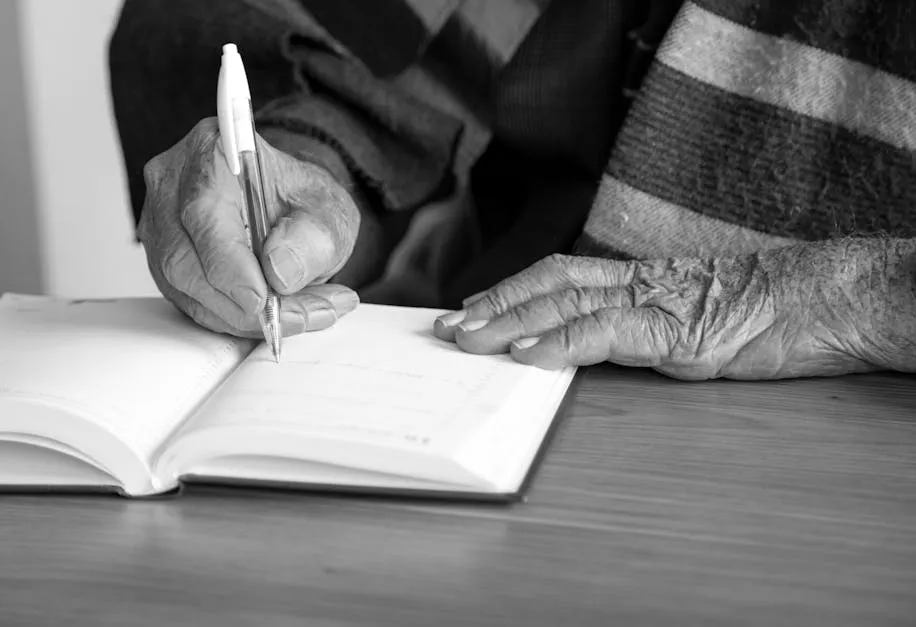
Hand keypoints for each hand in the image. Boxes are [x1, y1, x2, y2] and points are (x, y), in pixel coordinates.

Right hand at [138, 118, 360, 336]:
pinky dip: (235, 318)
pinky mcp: (163, 261)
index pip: (204, 213)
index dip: (230, 265)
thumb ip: (313, 236)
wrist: (289, 206)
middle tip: (300, 316)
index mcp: (212, 151)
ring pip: (187, 290)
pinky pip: (190, 303)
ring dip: (245, 317)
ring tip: (301, 314)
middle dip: (246, 304)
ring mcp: (161, 226)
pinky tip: (273, 315)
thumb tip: (281, 271)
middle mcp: (173, 186)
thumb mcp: (329, 210)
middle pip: (186, 261)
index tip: (263, 299)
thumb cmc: (301, 199)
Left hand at [434, 241, 892, 379]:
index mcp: (635, 279)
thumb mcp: (685, 319)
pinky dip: (561, 342)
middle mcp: (634, 282)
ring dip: (512, 321)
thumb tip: (594, 345)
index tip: (473, 309)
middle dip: (495, 305)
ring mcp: (652, 301)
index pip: (558, 277)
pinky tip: (528, 355)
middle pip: (548, 284)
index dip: (511, 291)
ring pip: (565, 303)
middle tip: (449, 326)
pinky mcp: (672, 327)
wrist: (812, 302)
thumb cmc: (755, 314)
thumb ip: (640, 326)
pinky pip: (604, 332)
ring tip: (470, 339)